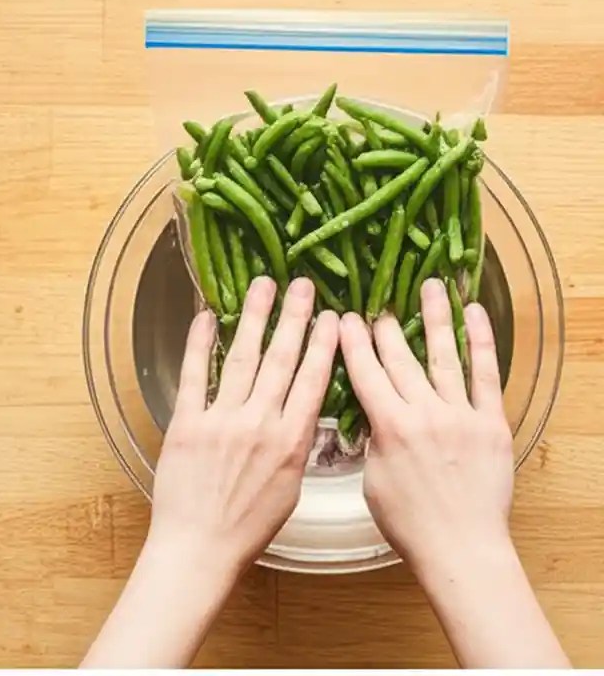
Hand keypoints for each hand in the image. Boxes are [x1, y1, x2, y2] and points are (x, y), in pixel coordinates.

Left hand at [83, 277, 337, 668]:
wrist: (200, 548)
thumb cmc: (247, 529)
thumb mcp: (289, 489)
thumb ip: (295, 447)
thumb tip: (302, 416)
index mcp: (291, 443)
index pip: (312, 382)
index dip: (322, 346)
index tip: (332, 317)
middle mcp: (259, 424)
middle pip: (280, 360)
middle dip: (293, 319)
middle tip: (301, 285)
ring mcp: (221, 421)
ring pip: (242, 358)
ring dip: (253, 318)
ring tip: (262, 286)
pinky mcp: (186, 424)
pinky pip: (195, 376)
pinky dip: (200, 344)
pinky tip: (206, 317)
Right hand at [341, 279, 567, 667]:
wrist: (461, 547)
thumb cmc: (408, 524)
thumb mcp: (372, 480)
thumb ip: (373, 440)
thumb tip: (373, 416)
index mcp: (388, 427)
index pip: (365, 373)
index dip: (351, 343)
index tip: (343, 318)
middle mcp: (424, 412)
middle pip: (400, 359)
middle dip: (384, 327)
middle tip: (375, 303)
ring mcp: (461, 415)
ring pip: (443, 356)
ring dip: (434, 318)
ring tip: (430, 286)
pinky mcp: (492, 423)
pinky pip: (486, 375)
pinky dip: (480, 342)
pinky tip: (475, 315)